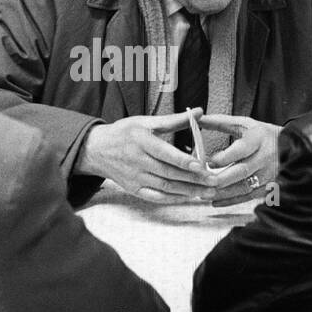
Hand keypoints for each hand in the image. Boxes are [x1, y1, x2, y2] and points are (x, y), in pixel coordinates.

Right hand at [76, 111, 220, 201]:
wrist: (96, 150)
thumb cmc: (124, 132)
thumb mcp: (146, 121)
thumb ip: (174, 120)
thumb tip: (198, 112)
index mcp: (141, 141)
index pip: (165, 153)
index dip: (184, 161)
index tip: (202, 166)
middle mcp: (137, 161)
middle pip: (169, 173)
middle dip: (193, 179)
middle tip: (215, 182)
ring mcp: (135, 177)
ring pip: (165, 187)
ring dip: (188, 191)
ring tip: (207, 192)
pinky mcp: (134, 189)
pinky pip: (156, 197)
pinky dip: (173, 199)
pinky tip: (188, 198)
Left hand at [197, 114, 282, 206]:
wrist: (293, 148)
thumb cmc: (262, 135)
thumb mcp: (244, 124)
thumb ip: (221, 123)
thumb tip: (198, 119)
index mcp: (258, 139)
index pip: (241, 149)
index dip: (224, 157)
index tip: (208, 162)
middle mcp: (264, 158)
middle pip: (242, 171)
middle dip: (222, 178)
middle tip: (204, 182)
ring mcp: (268, 174)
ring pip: (244, 187)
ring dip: (223, 192)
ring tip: (204, 193)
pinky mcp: (268, 187)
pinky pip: (248, 197)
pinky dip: (231, 200)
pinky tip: (215, 201)